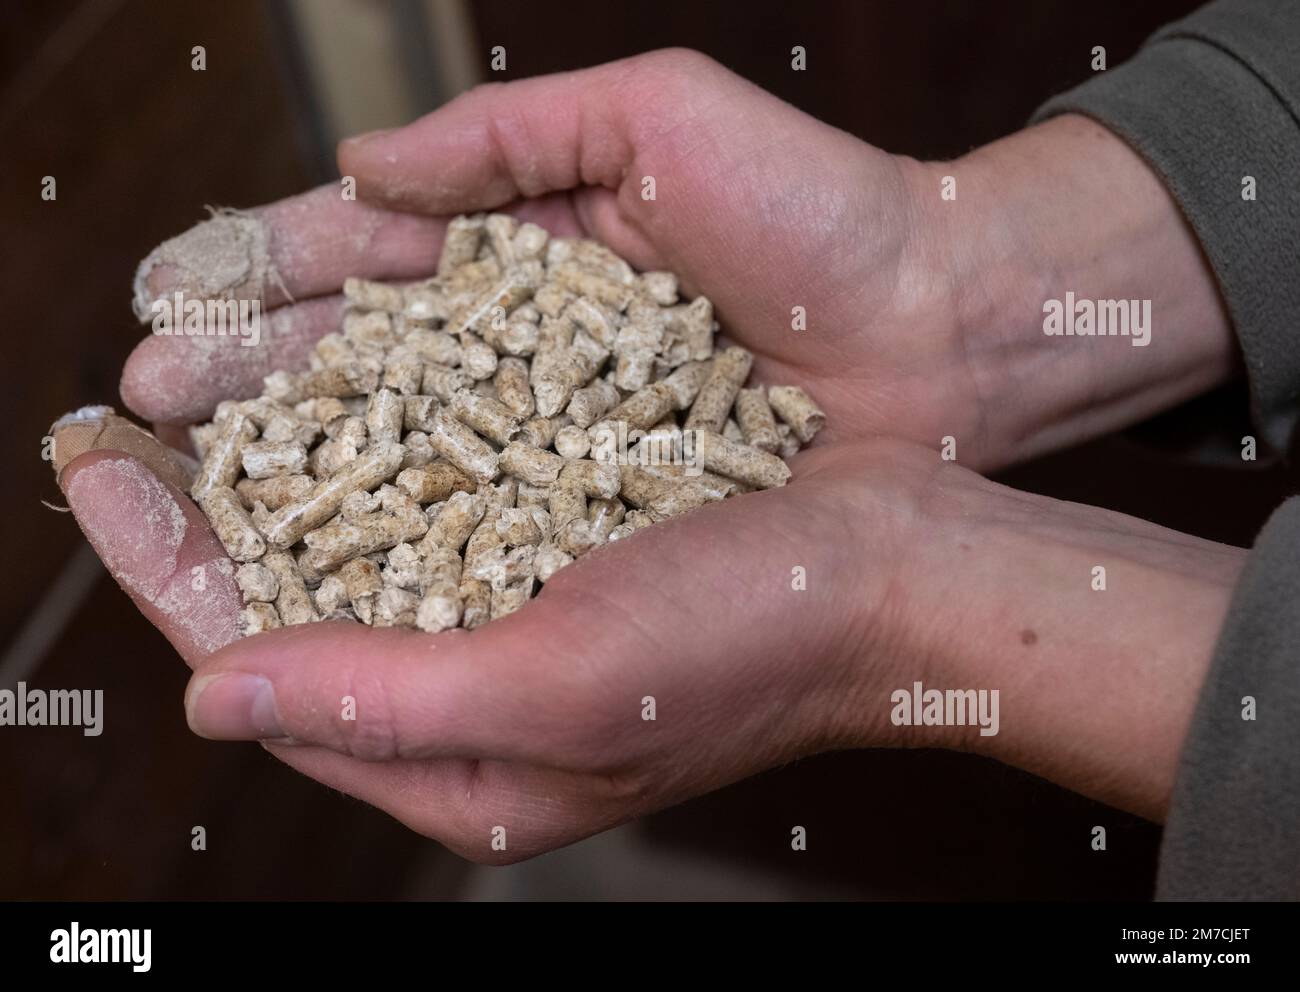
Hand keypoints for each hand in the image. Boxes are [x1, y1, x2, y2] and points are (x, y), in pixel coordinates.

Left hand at [61, 436, 1241, 860]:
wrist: (889, 573)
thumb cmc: (746, 643)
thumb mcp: (554, 685)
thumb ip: (379, 702)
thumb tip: (213, 695)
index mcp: (463, 768)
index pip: (269, 674)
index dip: (176, 575)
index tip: (105, 474)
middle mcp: (481, 702)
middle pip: (303, 605)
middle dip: (215, 514)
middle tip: (143, 411)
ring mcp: (523, 623)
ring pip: (367, 543)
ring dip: (291, 466)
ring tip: (227, 383)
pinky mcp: (566, 555)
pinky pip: (444, 501)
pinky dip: (388, 445)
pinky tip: (356, 383)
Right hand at [121, 49, 1234, 469]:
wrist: (940, 332)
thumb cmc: (817, 210)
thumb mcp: (660, 117)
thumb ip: (513, 130)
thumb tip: (364, 164)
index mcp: (526, 238)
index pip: (367, 252)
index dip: (267, 276)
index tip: (176, 300)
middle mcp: (529, 342)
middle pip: (364, 357)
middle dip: (255, 375)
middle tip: (150, 402)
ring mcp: (562, 429)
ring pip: (408, 443)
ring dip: (303, 459)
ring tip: (201, 475)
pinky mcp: (606, 503)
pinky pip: (490, 514)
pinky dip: (409, 527)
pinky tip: (326, 543)